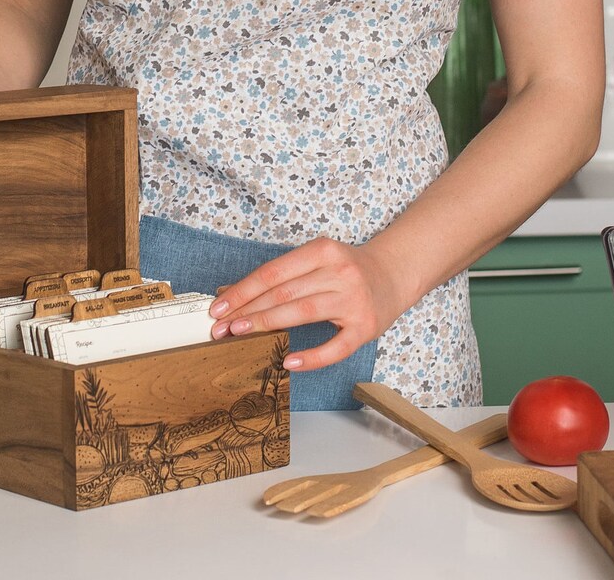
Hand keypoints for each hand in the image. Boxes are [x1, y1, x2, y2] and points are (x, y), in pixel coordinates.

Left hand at [207, 238, 404, 371]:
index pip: (273, 272)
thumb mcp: (317, 259)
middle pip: (283, 293)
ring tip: (239, 334)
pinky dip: (311, 357)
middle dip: (247, 311)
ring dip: (267, 324)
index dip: (242, 291)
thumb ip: (283, 275)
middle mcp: (339, 272)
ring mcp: (354, 300)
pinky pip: (335, 348)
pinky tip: (288, 362)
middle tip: (220, 327)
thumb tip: (235, 295)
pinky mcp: (366, 327)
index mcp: (322, 251)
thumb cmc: (347, 269)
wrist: (395, 273)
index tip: (218, 307)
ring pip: (302, 313)